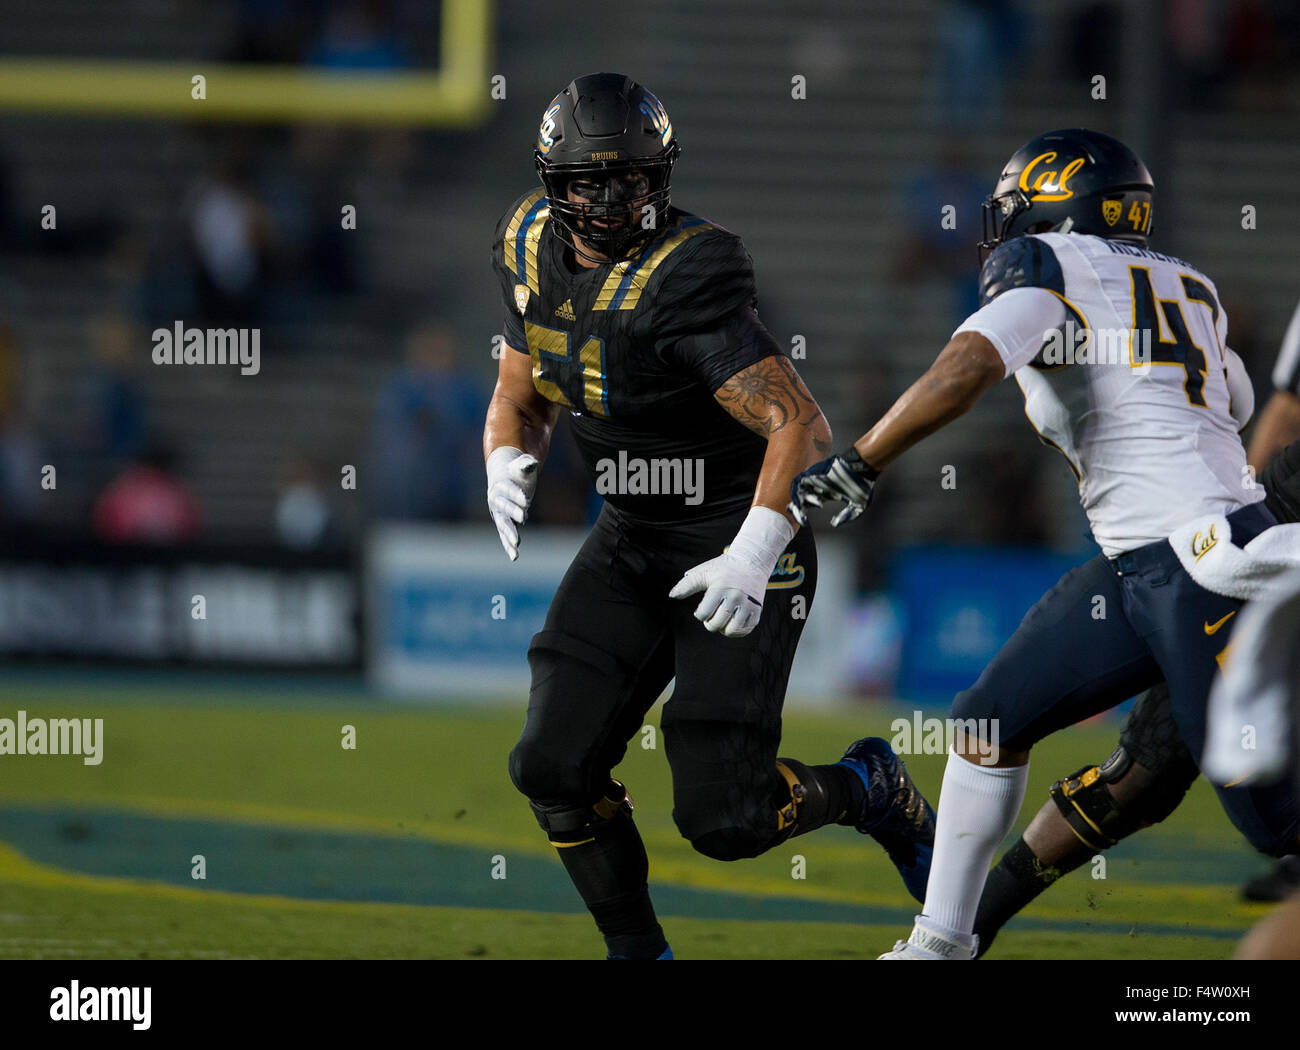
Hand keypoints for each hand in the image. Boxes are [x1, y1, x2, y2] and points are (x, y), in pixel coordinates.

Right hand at [486, 446, 538, 560]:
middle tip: (523, 517)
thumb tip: (532, 463)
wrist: (504, 476)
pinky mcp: (504, 523)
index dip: (516, 494)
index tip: (525, 500)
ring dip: (509, 534)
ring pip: (503, 525)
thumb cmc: (516, 470)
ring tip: (516, 544)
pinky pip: (505, 535)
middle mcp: (497, 500)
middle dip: (513, 512)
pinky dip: (509, 546)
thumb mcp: (522, 465)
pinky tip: (514, 557)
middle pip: (504, 508)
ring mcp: (499, 513)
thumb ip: (526, 465)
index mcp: (500, 484)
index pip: (508, 490)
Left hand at [669, 506, 792, 636]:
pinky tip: (733, 621)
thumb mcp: (704, 572)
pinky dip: (737, 630)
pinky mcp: (757, 610)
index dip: (699, 614)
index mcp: (719, 588)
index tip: (703, 608)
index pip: (702, 614)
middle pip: (716, 624)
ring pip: (731, 630)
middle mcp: (735, 597)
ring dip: (723, 629)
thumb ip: (687, 585)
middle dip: (710, 623)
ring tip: (722, 619)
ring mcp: (748, 605)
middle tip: (712, 614)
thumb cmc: (724, 568)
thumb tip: (672, 595)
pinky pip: (745, 630)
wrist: (752, 562)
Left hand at [788, 447, 877, 526]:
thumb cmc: (864, 484)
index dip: (802, 512)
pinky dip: (798, 491)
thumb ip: (847, 516)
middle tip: (801, 518)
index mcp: (826, 493)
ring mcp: (816, 478)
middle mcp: (819, 486)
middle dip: (796, 509)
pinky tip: (805, 500)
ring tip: (804, 510)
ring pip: (798, 489)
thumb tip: (834, 523)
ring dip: (798, 500)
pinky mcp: (816, 472)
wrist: (865, 468)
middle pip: (799, 497)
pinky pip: (800, 480)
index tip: (804, 521)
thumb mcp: (858, 506)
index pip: (807, 503)